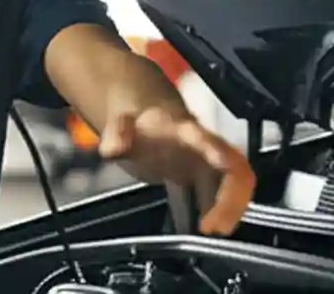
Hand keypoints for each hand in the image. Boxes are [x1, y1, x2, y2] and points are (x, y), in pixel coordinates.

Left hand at [98, 107, 255, 234]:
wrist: (146, 120)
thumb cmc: (139, 123)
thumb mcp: (121, 123)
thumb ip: (116, 134)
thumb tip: (113, 148)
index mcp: (184, 129)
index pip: (205, 138)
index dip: (214, 150)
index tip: (222, 164)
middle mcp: (206, 145)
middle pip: (235, 168)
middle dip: (230, 198)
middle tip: (212, 226)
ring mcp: (212, 161)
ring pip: (238, 184)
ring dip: (231, 209)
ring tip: (213, 230)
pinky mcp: (211, 177)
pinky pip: (228, 196)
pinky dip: (223, 213)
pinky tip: (211, 228)